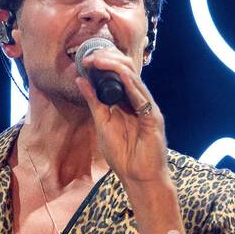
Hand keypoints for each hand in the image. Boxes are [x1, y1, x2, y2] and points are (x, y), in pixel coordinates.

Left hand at [74, 47, 168, 189]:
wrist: (137, 177)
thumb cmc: (122, 154)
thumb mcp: (102, 123)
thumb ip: (94, 101)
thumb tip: (81, 79)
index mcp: (127, 101)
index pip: (117, 74)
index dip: (102, 63)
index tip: (84, 60)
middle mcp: (139, 100)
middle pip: (126, 71)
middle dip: (107, 60)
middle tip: (89, 57)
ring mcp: (147, 108)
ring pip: (134, 80)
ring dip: (115, 67)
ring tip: (99, 60)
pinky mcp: (153, 118)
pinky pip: (142, 98)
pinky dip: (131, 84)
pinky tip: (121, 74)